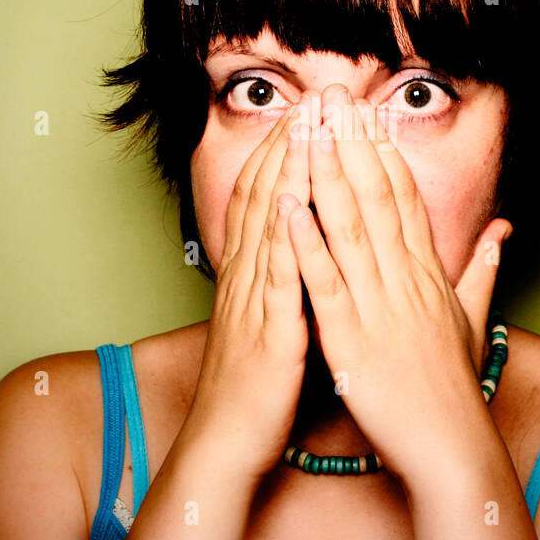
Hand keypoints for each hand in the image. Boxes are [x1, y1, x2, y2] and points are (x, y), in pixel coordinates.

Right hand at [177, 101, 311, 482]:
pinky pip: (273, 279)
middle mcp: (247, 276)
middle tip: (313, 97)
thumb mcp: (271, 319)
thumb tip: (304, 246)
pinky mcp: (266, 331)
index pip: (266, 197)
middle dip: (289, 144)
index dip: (285, 151)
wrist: (226, 441)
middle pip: (264, 196)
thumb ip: (284, 278)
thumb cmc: (256, 385)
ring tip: (307, 126)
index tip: (310, 111)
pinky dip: (282, 238)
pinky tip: (291, 203)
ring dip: (287, 171)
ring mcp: (253, 300)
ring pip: (267, 224)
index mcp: (252, 272)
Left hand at [281, 84, 512, 487]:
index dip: (383, 151)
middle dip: (353, 143)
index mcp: (428, 273)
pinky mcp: (352, 338)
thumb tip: (501, 230)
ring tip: (309, 129)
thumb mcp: (473, 319)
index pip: (405, 199)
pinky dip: (306, 243)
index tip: (365, 113)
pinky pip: (326, 283)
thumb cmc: (454, 387)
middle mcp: (405, 279)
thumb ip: (482, 269)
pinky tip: (289, 206)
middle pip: (378, 198)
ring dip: (328, 174)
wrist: (451, 445)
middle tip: (334, 96)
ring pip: (351, 227)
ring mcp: (379, 305)